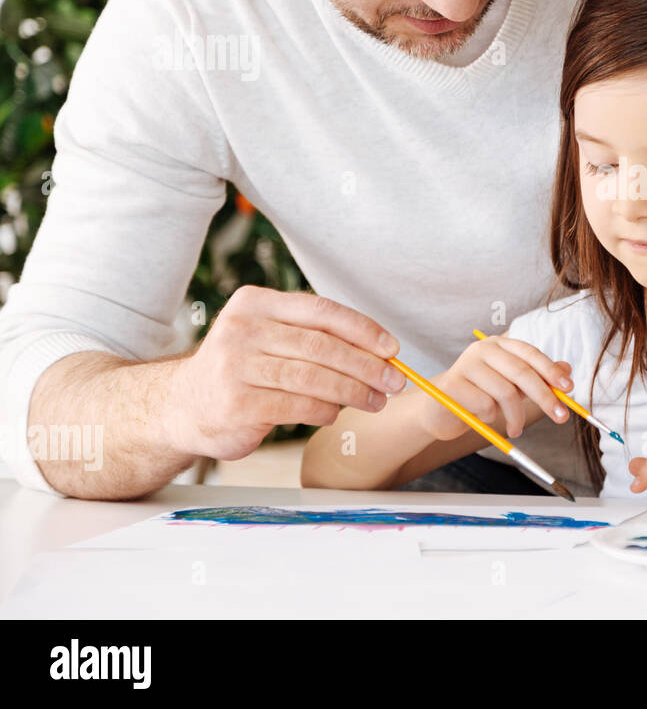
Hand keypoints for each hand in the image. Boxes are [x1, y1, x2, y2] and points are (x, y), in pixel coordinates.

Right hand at [168, 285, 408, 460]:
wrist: (182, 406)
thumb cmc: (241, 370)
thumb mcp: (269, 338)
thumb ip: (314, 338)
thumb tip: (380, 353)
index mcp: (255, 303)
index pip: (321, 311)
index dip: (363, 330)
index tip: (392, 349)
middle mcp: (242, 329)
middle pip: (323, 346)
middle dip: (367, 366)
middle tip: (394, 382)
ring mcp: (236, 366)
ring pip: (314, 378)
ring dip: (354, 392)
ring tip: (376, 401)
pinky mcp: (237, 403)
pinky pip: (298, 406)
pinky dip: (325, 411)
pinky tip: (335, 414)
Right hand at [411, 334, 573, 440]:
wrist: (440, 411)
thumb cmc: (479, 397)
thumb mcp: (511, 386)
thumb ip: (536, 377)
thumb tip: (567, 370)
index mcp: (499, 345)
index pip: (530, 353)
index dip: (551, 371)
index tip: (568, 390)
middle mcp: (481, 350)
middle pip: (521, 372)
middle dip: (545, 397)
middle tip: (560, 417)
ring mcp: (465, 365)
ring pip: (505, 393)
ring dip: (516, 416)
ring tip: (516, 429)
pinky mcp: (452, 385)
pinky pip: (485, 406)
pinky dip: (492, 418)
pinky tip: (485, 420)